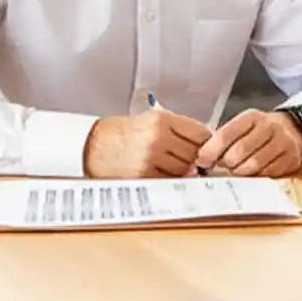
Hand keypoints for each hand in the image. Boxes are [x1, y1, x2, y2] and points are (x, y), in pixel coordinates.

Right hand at [84, 110, 211, 177]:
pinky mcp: (143, 175)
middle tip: (197, 162)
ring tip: (178, 168)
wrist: (92, 144)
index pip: (200, 133)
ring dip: (186, 170)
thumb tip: (204, 145)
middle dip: (197, 158)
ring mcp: (150, 158)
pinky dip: (172, 180)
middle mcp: (158, 137)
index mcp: (162, 120)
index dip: (208, 143)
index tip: (209, 148)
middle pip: (195, 153)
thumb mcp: (151, 120)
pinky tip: (166, 175)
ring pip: (184, 169)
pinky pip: (169, 180)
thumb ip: (178, 130)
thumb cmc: (122, 133)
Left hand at [197, 109, 301, 176]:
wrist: (294, 130)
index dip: (210, 151)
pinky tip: (253, 174)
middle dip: (225, 165)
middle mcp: (269, 127)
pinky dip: (256, 177)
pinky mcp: (291, 159)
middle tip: (222, 168)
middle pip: (238, 153)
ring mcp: (282, 143)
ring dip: (240, 173)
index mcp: (252, 117)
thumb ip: (224, 140)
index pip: (226, 135)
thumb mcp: (243, 127)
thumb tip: (202, 161)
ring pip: (253, 165)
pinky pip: (267, 174)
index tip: (202, 161)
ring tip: (236, 171)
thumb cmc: (260, 132)